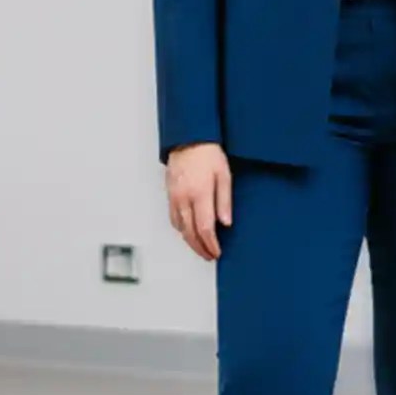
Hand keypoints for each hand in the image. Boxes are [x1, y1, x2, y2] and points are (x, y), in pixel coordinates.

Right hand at [165, 143, 231, 260]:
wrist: (188, 139)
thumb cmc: (207, 153)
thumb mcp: (224, 175)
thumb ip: (224, 201)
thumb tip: (225, 222)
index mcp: (200, 193)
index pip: (205, 228)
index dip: (211, 244)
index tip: (217, 251)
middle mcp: (184, 198)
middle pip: (190, 233)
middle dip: (200, 248)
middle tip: (209, 255)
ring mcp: (174, 197)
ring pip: (180, 228)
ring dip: (190, 242)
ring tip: (200, 248)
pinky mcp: (169, 195)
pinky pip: (173, 218)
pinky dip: (181, 229)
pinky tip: (187, 232)